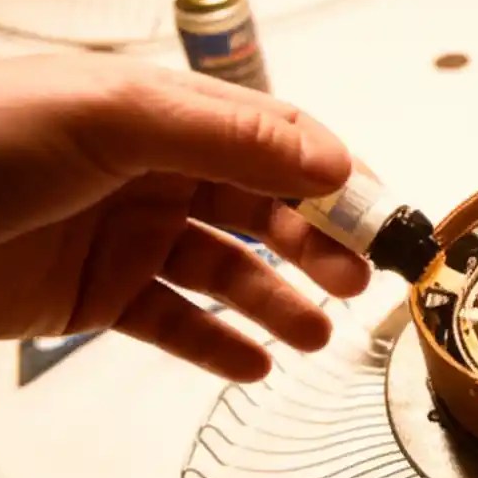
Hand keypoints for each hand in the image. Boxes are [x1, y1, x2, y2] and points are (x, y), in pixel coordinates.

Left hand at [0, 53, 369, 380]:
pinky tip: (254, 364)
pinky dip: (218, 344)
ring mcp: (129, 235)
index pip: (275, 142)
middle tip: (353, 283)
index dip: (333, 178)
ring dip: (279, 302)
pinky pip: (175, 321)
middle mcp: (156, 171)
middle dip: (316, 246)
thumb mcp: (114, 119)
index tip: (379, 219)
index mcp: (165, 114)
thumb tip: (332, 165)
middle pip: (262, 211)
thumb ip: (229, 138)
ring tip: (316, 335)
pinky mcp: (98, 295)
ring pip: (228, 271)